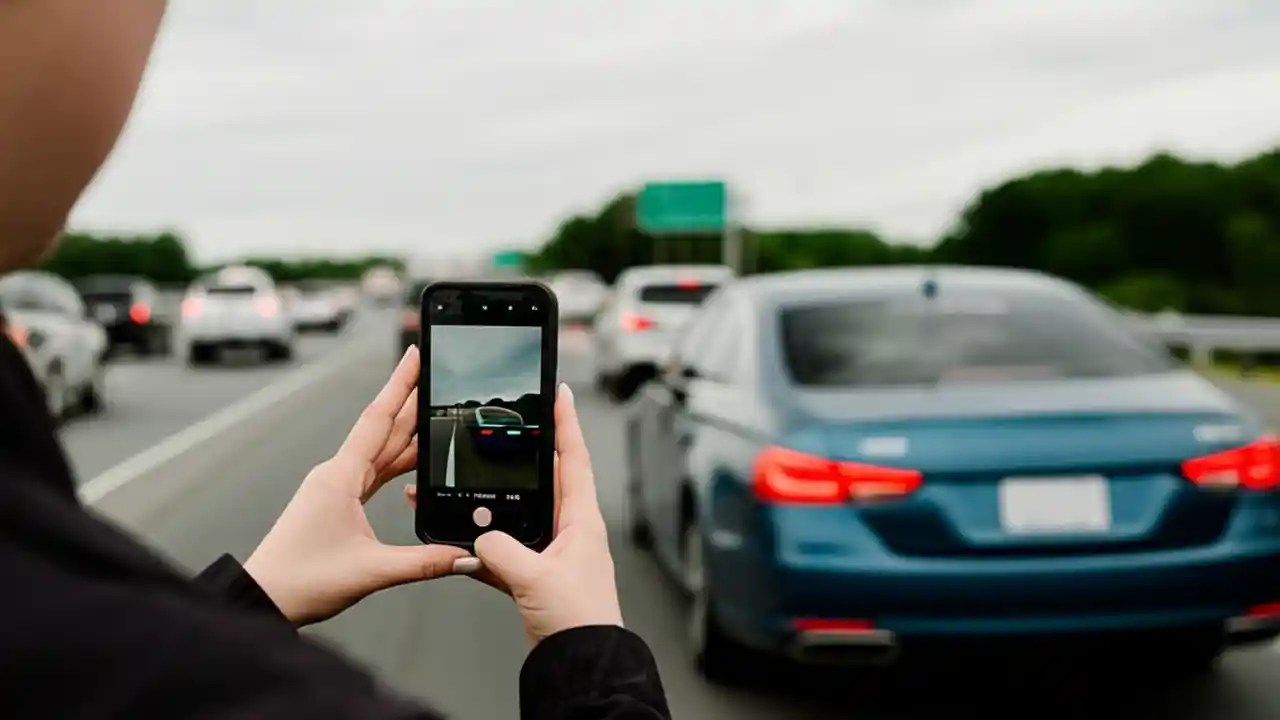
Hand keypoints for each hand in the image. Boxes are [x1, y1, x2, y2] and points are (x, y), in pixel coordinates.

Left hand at [245, 346, 469, 625]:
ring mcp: (337, 488)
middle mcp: (337, 475)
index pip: (378, 419)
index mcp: (340, 477)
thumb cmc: (300, 580)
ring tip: (435, 411)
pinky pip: (375, 473)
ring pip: (381, 451)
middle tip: (436, 375)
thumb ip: (423, 562)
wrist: (264, 599)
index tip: (415, 355)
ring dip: (408, 432)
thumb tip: (463, 556)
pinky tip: (416, 461)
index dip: (400, 384)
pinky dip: (398, 463)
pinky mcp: (338, 503)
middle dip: (411, 399)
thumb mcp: (371, 571)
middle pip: (384, 429)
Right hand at [405, 384, 622, 644]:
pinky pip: (505, 552)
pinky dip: (483, 548)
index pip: (574, 458)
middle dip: (522, 455)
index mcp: (582, 521)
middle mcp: (570, 532)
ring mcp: (553, 554)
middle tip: (506, 427)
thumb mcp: (535, 577)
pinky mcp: (536, 577)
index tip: (559, 392)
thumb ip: (502, 550)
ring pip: (518, 516)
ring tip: (466, 486)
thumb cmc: (579, 621)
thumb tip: (481, 537)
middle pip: (545, 480)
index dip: (566, 423)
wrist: (581, 663)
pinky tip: (463, 545)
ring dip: (493, 506)